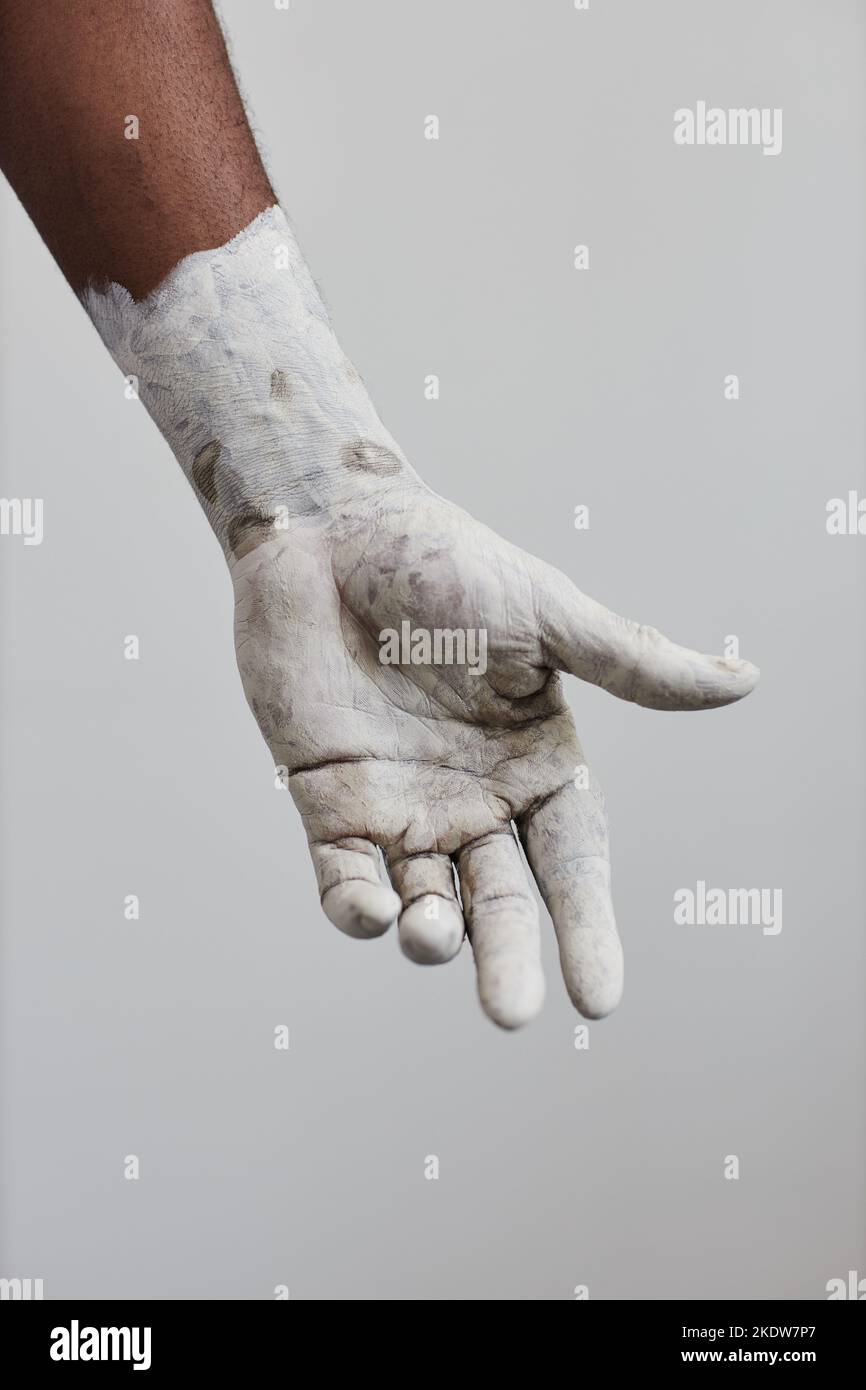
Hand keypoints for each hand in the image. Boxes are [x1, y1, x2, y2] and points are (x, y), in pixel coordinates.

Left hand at [231, 472, 758, 1028]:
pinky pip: (344, 877)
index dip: (588, 927)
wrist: (329, 528)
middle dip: (508, 957)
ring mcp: (402, 804)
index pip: (574, 861)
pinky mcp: (330, 801)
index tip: (599, 999)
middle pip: (502, 900)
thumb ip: (633, 664)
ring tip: (434, 935)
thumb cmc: (443, 561)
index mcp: (537, 760)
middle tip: (509, 1011)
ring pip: (424, 901)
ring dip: (431, 935)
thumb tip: (746, 681)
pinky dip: (357, 906)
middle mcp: (475, 795)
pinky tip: (371, 911)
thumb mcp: (547, 613)